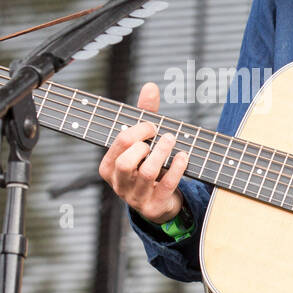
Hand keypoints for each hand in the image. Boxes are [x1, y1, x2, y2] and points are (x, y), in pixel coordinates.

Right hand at [97, 82, 188, 224]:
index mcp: (109, 167)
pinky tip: (184, 156)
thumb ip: (145, 115)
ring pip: (146, 173)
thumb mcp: (143, 142)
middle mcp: (118, 183)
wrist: (160, 203)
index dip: (139, 129)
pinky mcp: (153, 207)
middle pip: (126, 161)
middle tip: (161, 135)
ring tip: (172, 140)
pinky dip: (177, 168)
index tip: (153, 126)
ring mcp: (135, 198)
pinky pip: (165, 186)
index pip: (120, 142)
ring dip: (162, 153)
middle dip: (145, 143)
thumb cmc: (148, 166)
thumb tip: (150, 86)